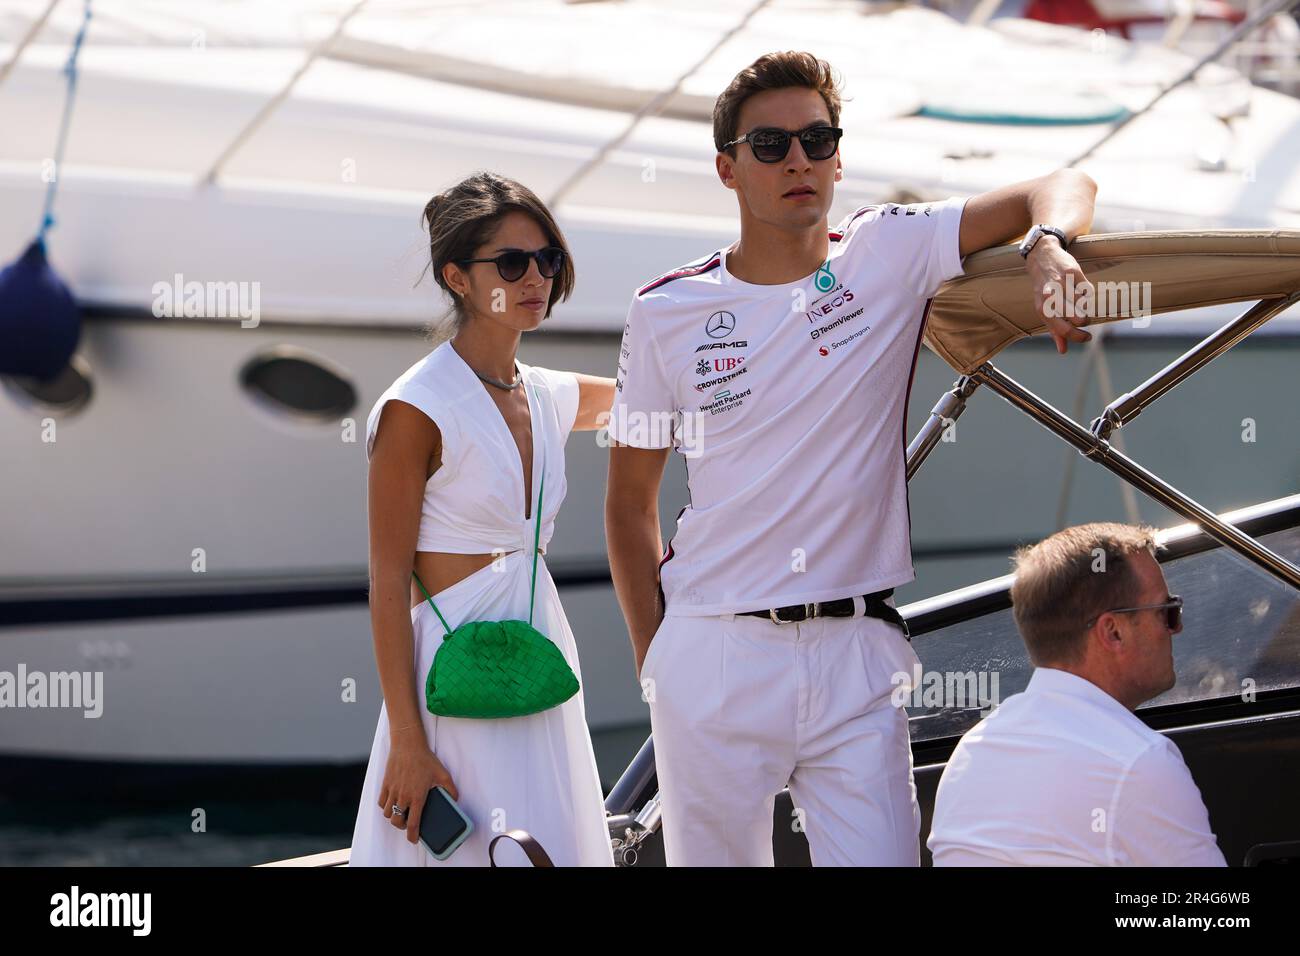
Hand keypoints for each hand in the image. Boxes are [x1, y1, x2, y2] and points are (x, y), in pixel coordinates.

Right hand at [378, 733, 457, 844]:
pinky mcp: (385, 784)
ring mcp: (392, 791)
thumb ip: (451, 789)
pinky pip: (381, 802)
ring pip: (387, 814)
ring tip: (401, 812)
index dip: (413, 835)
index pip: (413, 823)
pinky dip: (385, 806)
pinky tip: (392, 802)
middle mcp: (402, 796)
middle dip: (402, 826)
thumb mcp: (443, 774)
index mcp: (417, 797)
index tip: (414, 840)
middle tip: (408, 823)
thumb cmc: (425, 759)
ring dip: (393, 816)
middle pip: (396, 822)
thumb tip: (455, 800)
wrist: (408, 745)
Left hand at [1026, 238, 1093, 354]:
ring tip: (1082, 306)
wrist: (1041, 257)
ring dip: (1086, 307)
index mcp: (1043, 309)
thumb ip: (1054, 331)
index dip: (1077, 337)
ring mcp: (1062, 284)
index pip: (1063, 329)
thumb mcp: (1044, 309)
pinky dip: (1087, 293)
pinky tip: (1081, 291)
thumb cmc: (1044, 288)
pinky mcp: (1072, 272)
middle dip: (1084, 322)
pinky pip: (1087, 289)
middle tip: (1085, 321)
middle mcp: (1051, 297)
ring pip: (1083, 303)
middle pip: (1076, 317)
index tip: (1087, 338)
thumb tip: (1063, 351)